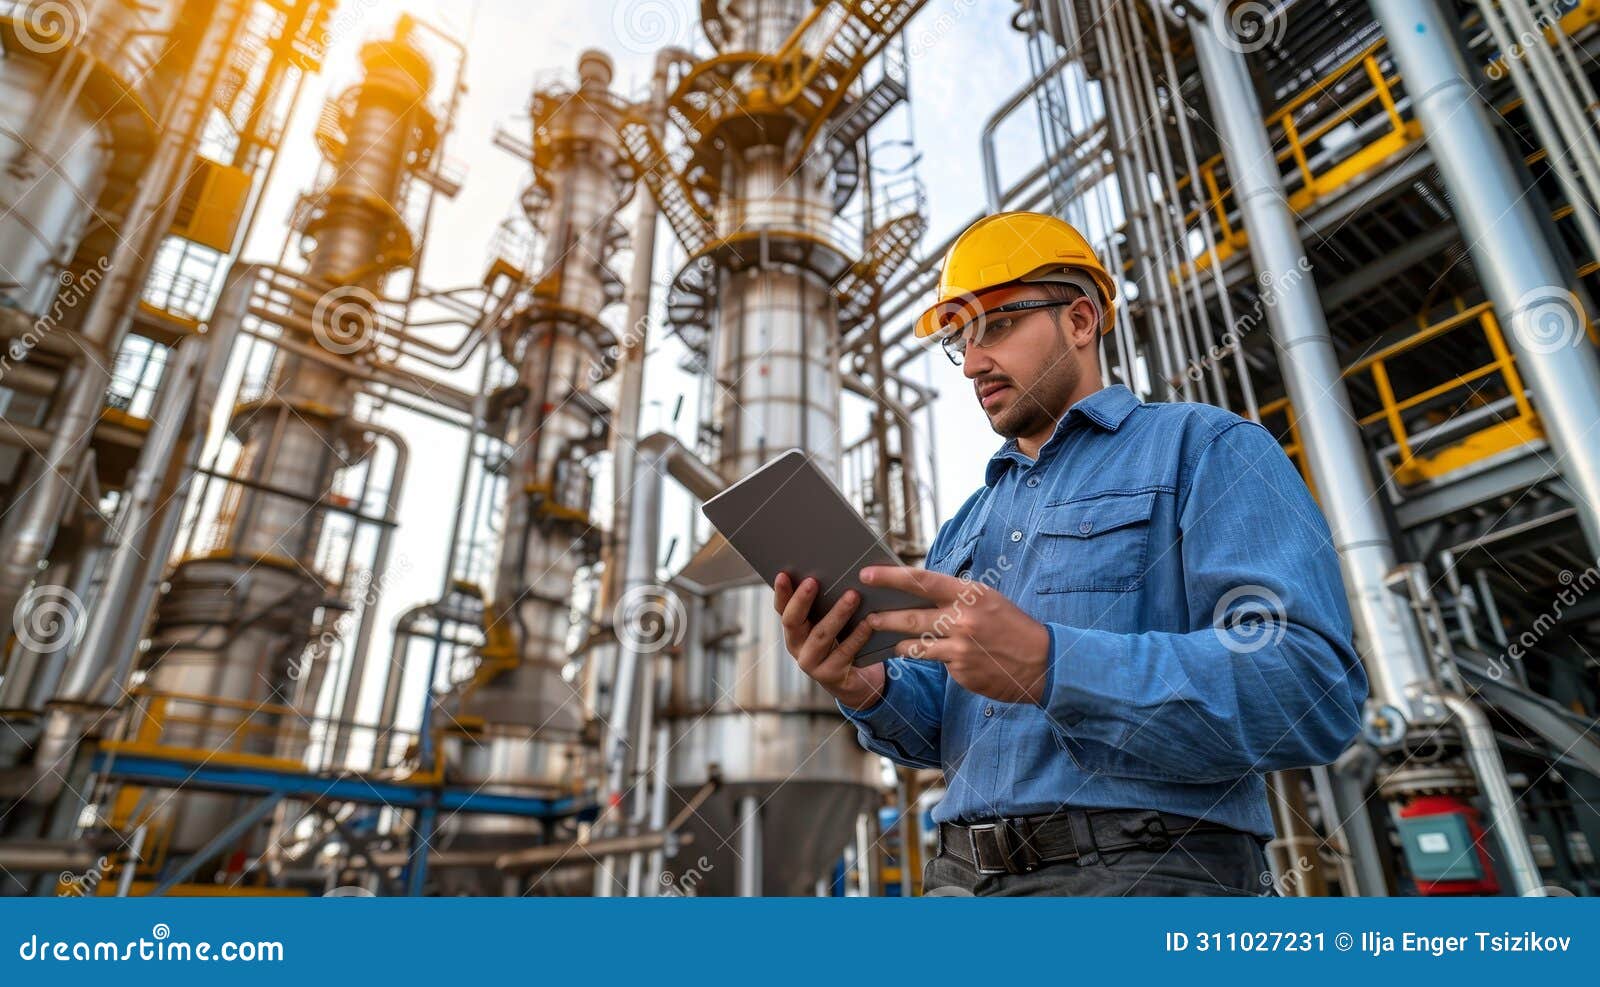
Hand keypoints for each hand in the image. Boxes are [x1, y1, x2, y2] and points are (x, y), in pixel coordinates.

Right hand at [773, 572, 885, 709]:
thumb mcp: (830, 621)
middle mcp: (796, 646)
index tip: (784, 574)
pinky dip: (857, 636)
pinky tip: (868, 622)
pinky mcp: (830, 675)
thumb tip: (839, 570)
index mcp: (793, 629)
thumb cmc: (842, 640)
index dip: (781, 592)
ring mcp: (811, 663)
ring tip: (852, 595)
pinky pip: (844, 652)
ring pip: (821, 635)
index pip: (782, 608)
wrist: (855, 680)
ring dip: (837, 614)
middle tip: (814, 581)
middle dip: (802, 600)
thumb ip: (827, 603)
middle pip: (793, 621)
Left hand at [860, 566, 1050, 704]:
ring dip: (897, 642)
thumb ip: (955, 597)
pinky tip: (935, 657)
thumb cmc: (1012, 626)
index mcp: (970, 594)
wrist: (1043, 662)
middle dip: (883, 617)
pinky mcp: (961, 671)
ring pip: (915, 645)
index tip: (867, 574)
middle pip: (910, 617)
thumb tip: (917, 592)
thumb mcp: (987, 600)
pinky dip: (931, 658)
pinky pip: (935, 663)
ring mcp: (960, 648)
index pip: (922, 580)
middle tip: (868, 616)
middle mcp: (963, 619)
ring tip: (885, 639)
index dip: (890, 576)